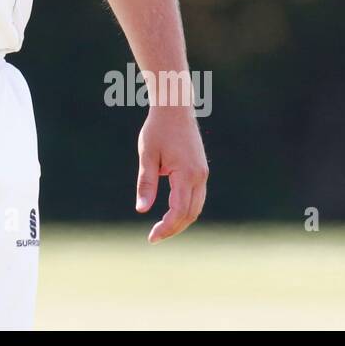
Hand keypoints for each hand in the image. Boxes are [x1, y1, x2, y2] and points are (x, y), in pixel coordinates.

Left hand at [134, 106, 207, 243]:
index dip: (166, 227)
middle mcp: (199, 176)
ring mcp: (203, 173)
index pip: (178, 211)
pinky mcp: (201, 170)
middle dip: (173, 228)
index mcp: (187, 174)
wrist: (175, 108)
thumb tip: (141, 210)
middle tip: (154, 237)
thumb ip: (146, 183)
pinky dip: (186, 209)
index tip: (151, 238)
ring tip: (161, 229)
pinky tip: (171, 213)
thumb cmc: (157, 129)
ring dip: (181, 221)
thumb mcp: (147, 155)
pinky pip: (197, 197)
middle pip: (190, 214)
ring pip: (196, 207)